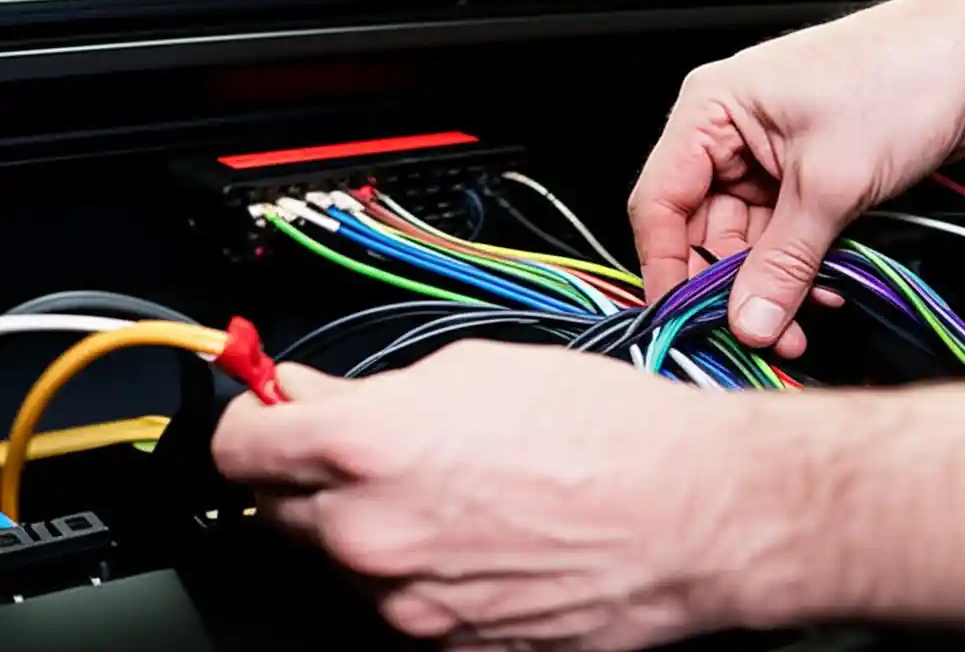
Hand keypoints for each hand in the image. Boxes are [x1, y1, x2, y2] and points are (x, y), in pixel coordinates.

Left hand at [212, 343, 814, 649]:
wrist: (696, 514)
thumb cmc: (611, 433)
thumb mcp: (480, 368)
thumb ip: (374, 391)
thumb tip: (317, 400)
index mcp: (368, 450)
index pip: (240, 445)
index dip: (253, 421)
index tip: (272, 414)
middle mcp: (372, 536)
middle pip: (280, 512)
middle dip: (311, 477)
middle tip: (374, 449)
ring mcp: (409, 604)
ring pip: (348, 563)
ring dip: (375, 528)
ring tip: (460, 494)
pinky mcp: (452, 647)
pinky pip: (406, 605)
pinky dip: (425, 574)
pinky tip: (486, 538)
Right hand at [629, 0, 964, 354]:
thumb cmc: (903, 76)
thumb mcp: (830, 183)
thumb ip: (783, 262)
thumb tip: (748, 320)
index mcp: (712, 110)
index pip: (659, 202)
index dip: (665, 266)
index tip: (680, 319)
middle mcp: (730, 131)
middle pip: (702, 229)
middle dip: (731, 287)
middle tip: (756, 335)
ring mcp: (768, 154)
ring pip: (747, 240)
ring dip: (771, 286)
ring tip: (797, 326)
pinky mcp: (806, 174)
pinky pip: (784, 236)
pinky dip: (799, 268)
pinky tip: (822, 293)